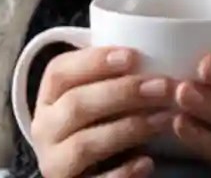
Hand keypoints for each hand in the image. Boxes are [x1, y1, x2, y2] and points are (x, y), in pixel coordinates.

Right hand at [32, 46, 175, 177]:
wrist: (85, 171)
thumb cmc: (98, 122)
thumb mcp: (96, 96)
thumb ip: (112, 76)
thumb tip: (157, 45)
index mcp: (48, 97)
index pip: (59, 72)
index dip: (94, 61)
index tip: (132, 55)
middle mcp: (44, 128)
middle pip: (76, 105)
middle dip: (122, 93)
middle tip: (162, 87)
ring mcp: (55, 162)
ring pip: (86, 144)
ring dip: (129, 128)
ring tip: (165, 119)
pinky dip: (123, 172)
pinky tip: (147, 161)